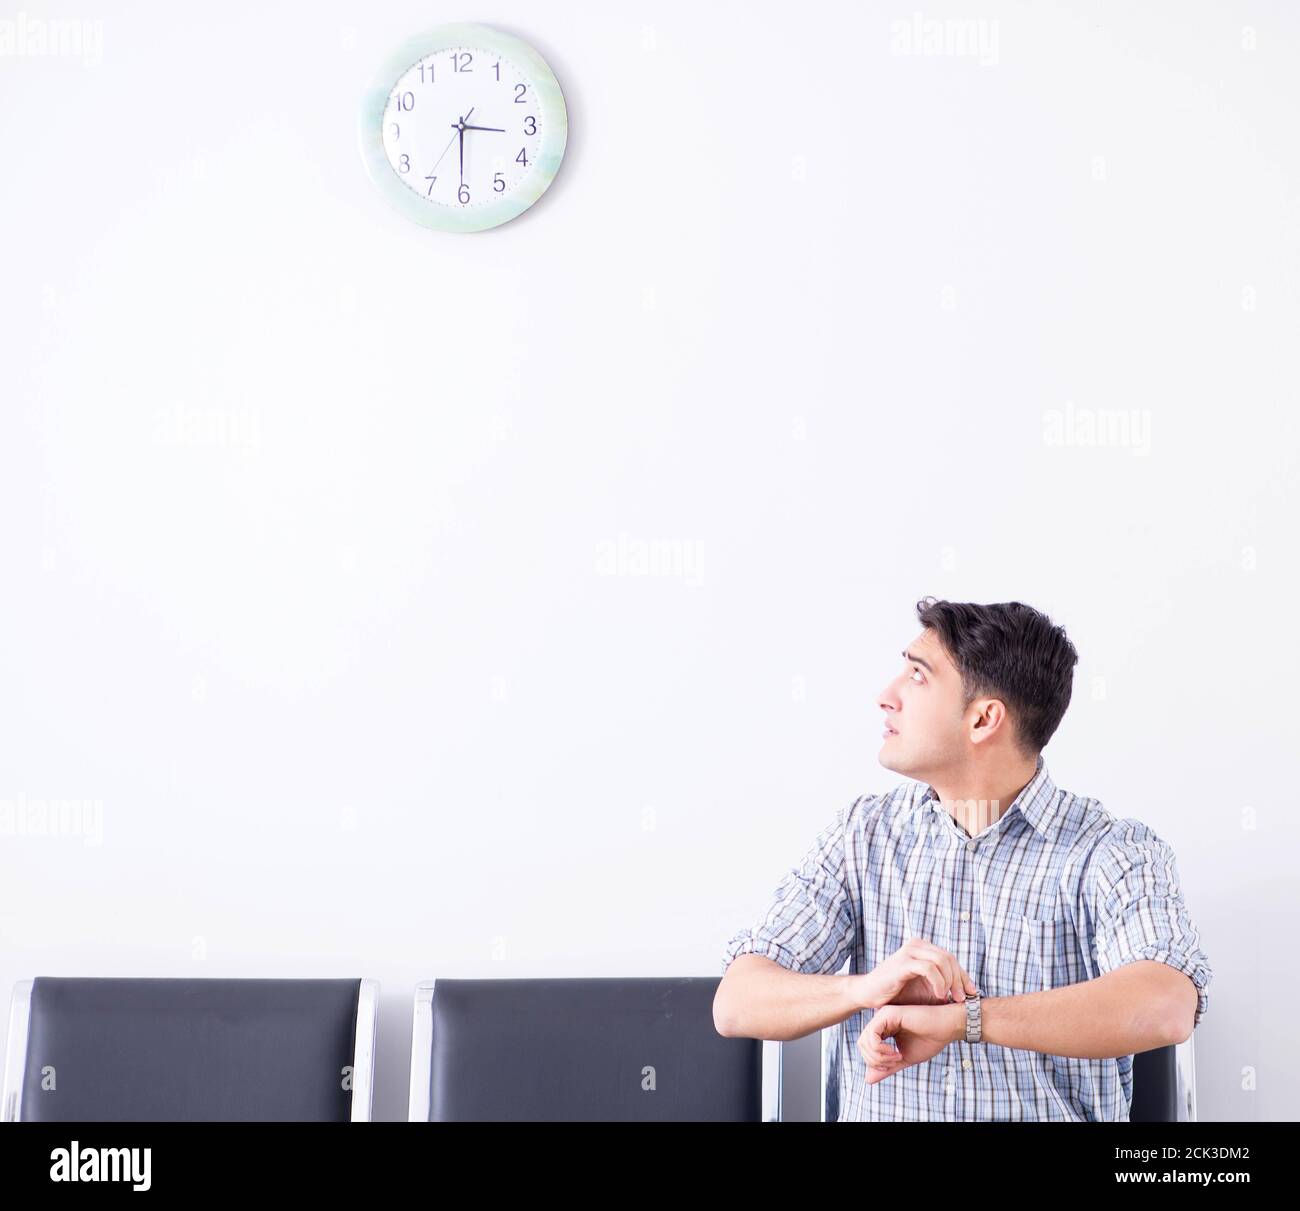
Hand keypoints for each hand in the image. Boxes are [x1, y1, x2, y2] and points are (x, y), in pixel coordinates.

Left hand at [857, 1002, 962, 1083]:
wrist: (946, 1027)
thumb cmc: (929, 1040)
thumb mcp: (904, 1058)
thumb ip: (886, 1067)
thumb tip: (867, 1080)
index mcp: (883, 1029)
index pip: (865, 1048)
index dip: (874, 1063)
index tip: (892, 1065)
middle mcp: (880, 1021)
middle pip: (862, 1045)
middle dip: (875, 1061)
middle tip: (893, 1063)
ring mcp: (882, 1016)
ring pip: (864, 1041)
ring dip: (879, 1056)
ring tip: (896, 1057)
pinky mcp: (888, 1014)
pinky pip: (872, 1035)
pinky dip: (880, 1049)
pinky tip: (895, 1052)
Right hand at [859, 937, 978, 1009]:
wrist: (868, 994)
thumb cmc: (897, 993)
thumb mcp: (924, 988)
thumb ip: (942, 984)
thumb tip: (969, 991)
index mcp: (922, 948)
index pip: (950, 958)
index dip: (964, 976)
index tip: (972, 994)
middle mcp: (916, 945)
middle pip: (949, 958)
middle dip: (959, 979)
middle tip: (962, 999)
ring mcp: (909, 952)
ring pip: (941, 960)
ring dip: (950, 981)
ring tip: (951, 998)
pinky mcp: (902, 963)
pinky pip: (928, 968)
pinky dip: (938, 982)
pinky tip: (939, 995)